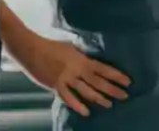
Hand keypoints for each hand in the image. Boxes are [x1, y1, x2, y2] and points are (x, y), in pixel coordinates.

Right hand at [15, 36, 130, 116]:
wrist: (30, 48)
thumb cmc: (50, 46)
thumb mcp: (70, 47)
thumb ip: (81, 56)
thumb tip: (91, 59)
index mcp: (81, 58)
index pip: (103, 68)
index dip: (116, 75)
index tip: (128, 81)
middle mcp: (76, 69)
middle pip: (97, 81)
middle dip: (112, 89)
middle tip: (125, 96)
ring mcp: (66, 77)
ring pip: (86, 90)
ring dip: (98, 98)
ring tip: (109, 104)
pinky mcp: (55, 85)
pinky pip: (68, 97)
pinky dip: (77, 105)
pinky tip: (86, 112)